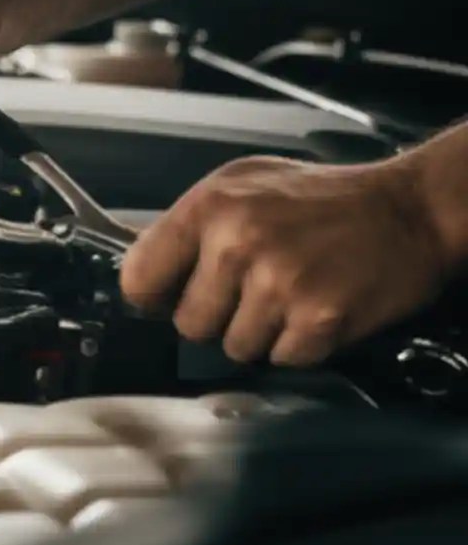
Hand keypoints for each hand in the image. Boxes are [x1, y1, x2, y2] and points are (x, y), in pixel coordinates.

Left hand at [119, 155, 448, 366]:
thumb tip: (139, 271)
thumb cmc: (321, 198)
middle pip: (187, 325)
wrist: (407, 209)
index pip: (138, 277)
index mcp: (209, 207)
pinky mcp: (317, 319)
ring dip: (260, 333)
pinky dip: (298, 344)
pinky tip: (314, 309)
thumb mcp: (242, 186)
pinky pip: (281, 359)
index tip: (168, 297)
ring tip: (288, 295)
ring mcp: (278, 283)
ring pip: (234, 348)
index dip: (153, 295)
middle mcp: (238, 243)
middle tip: (250, 292)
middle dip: (215, 317)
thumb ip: (189, 227)